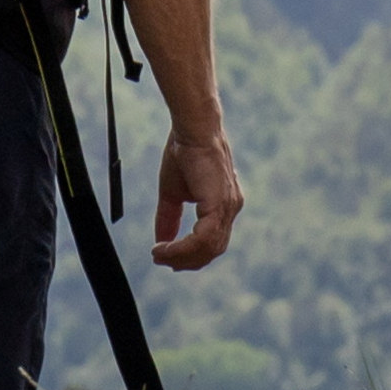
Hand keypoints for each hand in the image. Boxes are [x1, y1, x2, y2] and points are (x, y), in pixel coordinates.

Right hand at [154, 129, 243, 270]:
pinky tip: (165, 247)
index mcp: (224, 205)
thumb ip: (169, 218)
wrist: (192, 129)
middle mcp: (231, 208)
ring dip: (181, 257)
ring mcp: (228, 207)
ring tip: (160, 255)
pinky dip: (182, 248)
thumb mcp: (173, 193)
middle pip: (212, 250)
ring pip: (208, 248)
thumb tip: (161, 241)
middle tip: (161, 260)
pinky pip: (203, 238)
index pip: (212, 241)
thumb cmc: (184, 153)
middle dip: (185, 260)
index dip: (191, 255)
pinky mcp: (219, 204)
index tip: (168, 259)